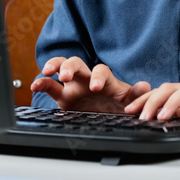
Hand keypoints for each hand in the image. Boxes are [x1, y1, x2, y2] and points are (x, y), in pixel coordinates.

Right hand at [30, 56, 150, 112]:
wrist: (110, 116)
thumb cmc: (119, 106)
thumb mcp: (129, 102)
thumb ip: (136, 95)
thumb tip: (145, 86)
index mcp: (105, 79)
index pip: (101, 71)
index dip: (97, 77)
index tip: (95, 87)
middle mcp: (87, 79)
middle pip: (77, 63)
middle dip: (70, 66)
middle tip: (66, 76)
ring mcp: (73, 86)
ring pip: (61, 67)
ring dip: (55, 66)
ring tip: (47, 72)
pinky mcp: (62, 96)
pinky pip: (49, 86)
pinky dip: (41, 83)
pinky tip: (34, 86)